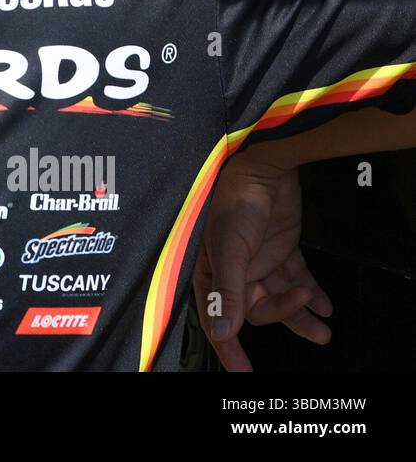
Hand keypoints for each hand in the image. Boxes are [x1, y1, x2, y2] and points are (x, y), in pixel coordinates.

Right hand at [193, 153, 332, 370]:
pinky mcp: (282, 252)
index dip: (228, 349)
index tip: (243, 372)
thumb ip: (229, 292)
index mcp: (212, 274)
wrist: (263, 166)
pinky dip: (312, 294)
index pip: (218, 321)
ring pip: (281, 301)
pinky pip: (298, 280)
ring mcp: (260, 263)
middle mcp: (235, 273)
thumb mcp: (229, 249)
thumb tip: (224, 333)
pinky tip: (325, 304)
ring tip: (324, 330)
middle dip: (282, 315)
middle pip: (257, 311)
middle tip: (300, 305)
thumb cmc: (234, 202)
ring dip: (301, 316)